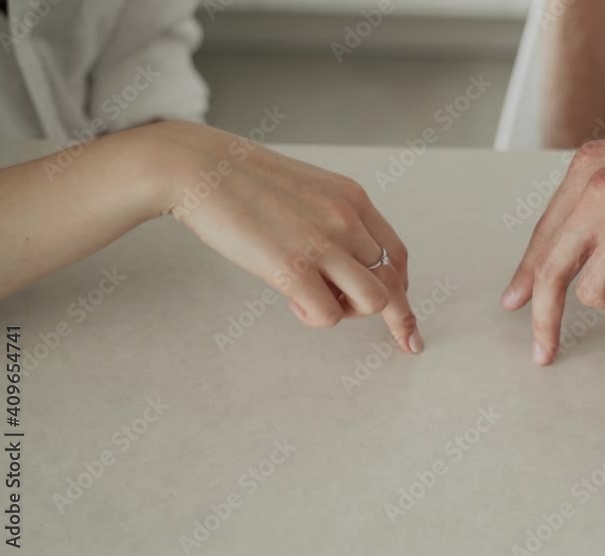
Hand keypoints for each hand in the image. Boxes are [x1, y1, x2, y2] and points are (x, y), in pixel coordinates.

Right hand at [149, 122, 421, 353]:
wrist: (201, 167)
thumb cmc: (242, 181)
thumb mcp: (307, 189)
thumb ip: (332, 220)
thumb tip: (341, 265)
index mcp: (352, 198)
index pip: (397, 253)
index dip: (403, 287)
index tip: (403, 313)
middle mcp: (347, 219)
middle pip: (393, 282)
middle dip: (395, 316)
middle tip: (399, 340)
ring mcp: (323, 243)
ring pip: (374, 301)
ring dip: (349, 311)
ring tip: (314, 298)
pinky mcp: (294, 267)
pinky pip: (329, 315)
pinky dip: (314, 317)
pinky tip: (290, 299)